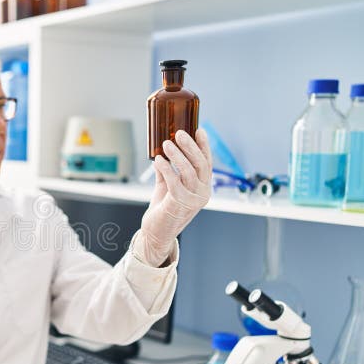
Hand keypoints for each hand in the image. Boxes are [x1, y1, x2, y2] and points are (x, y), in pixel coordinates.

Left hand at [135, 129, 212, 266]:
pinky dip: (166, 168)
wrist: (156, 233)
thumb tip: (163, 152)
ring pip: (189, 171)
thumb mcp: (167, 186)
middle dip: (190, 146)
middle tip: (179, 133)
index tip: (199, 130)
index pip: (207, 162)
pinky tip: (158, 160)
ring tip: (166, 144)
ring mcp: (193, 199)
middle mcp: (202, 193)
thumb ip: (168, 170)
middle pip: (200, 164)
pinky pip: (174, 181)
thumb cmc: (163, 209)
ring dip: (177, 155)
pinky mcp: (179, 203)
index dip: (204, 145)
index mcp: (203, 187)